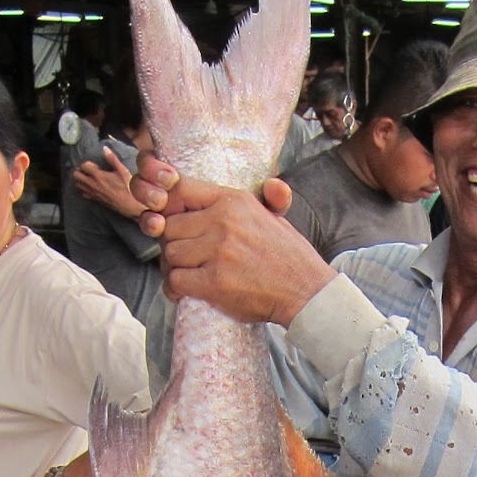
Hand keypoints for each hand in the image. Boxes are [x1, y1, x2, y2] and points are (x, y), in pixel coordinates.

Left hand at [74, 148, 143, 218]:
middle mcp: (92, 184)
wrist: (131, 205)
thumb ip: (112, 159)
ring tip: (87, 178)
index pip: (84, 165)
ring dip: (80, 180)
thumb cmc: (128, 187)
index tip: (95, 165)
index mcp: (98, 175)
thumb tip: (105, 148)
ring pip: (78, 185)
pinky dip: (84, 189)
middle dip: (79, 171)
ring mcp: (93, 193)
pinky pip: (84, 194)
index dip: (87, 163)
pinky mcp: (96, 200)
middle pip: (76, 175)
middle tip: (87, 170)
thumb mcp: (122, 170)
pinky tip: (90, 187)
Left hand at [133, 159, 332, 326]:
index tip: (175, 225)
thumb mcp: (276, 217)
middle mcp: (223, 221)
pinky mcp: (215, 281)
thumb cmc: (291, 259)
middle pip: (170, 227)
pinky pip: (176, 281)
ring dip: (173, 268)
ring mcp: (218, 251)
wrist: (306, 293)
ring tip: (186, 275)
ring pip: (171, 254)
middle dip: (172, 244)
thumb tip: (273, 183)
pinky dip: (175, 289)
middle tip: (183, 258)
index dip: (171, 209)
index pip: (181, 191)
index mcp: (234, 201)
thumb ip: (262, 199)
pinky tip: (184, 292)